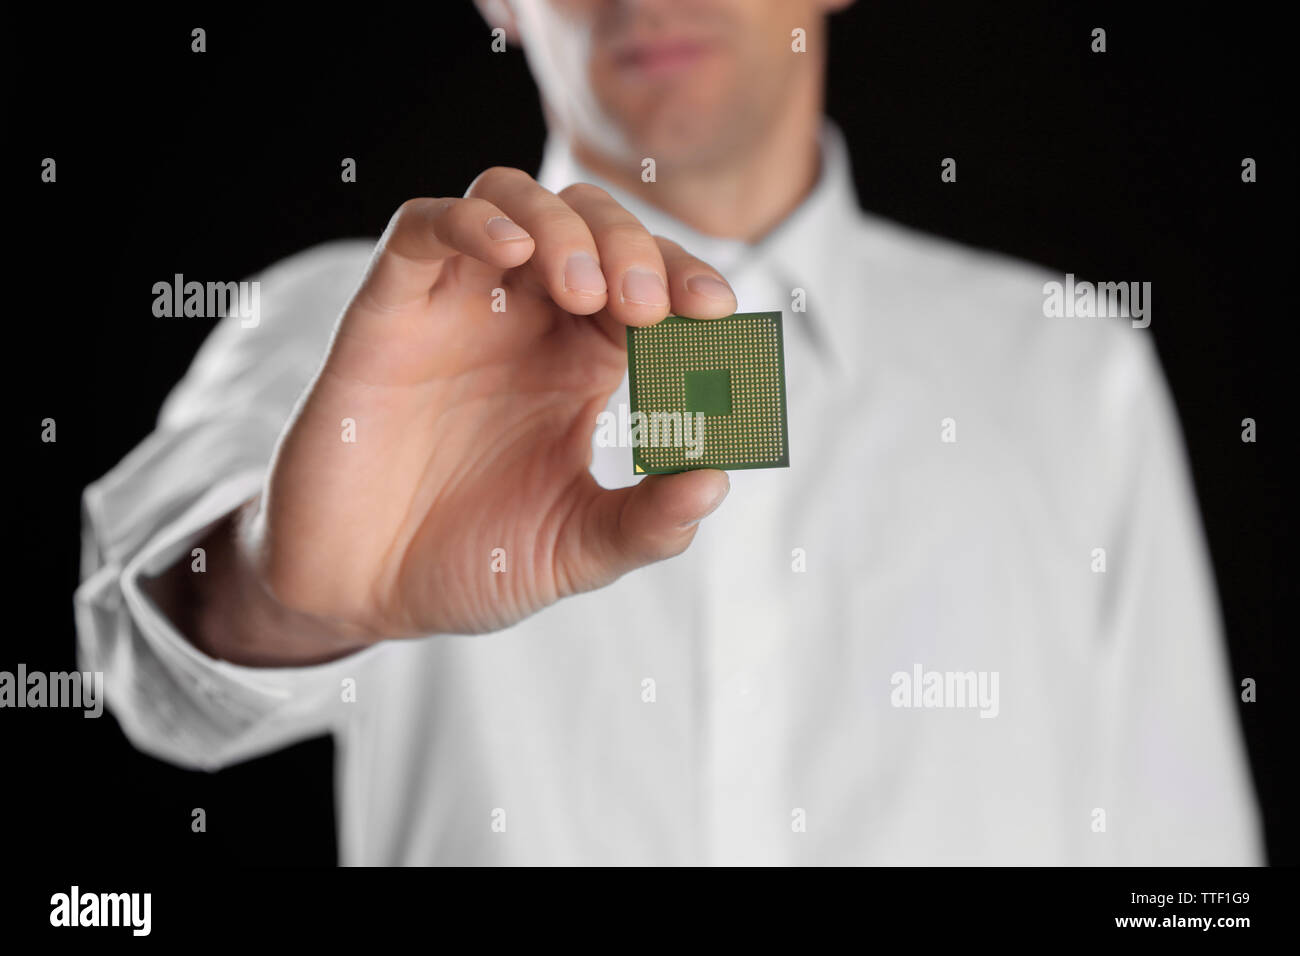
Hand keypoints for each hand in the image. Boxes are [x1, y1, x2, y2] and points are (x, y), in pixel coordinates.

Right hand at [248, 168, 736, 642]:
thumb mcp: (574, 550)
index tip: (716, 313)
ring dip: (562, 226)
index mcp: (580, 363)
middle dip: (634, 249)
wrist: (363, 592)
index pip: (649, 284)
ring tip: (589, 290)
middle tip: (650, 310)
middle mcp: (524, 321)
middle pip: (591, 224)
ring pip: (513, 201)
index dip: (686, 281)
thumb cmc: (470, 561)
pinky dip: (471, 222)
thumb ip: (646, 524)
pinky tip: (512, 252)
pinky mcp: (389, 311)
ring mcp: (456, 307)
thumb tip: (717, 481)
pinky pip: (424, 229)